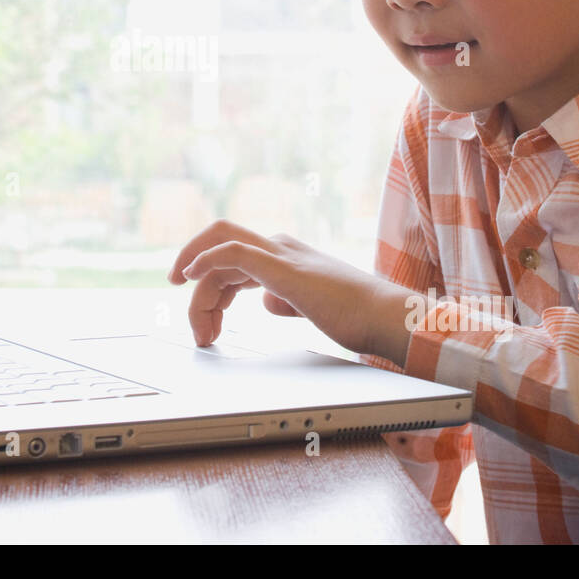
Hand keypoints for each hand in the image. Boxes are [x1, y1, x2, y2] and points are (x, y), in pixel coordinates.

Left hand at [166, 218, 402, 358]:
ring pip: (218, 252)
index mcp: (285, 255)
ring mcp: (281, 255)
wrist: (388, 318)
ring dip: (200, 293)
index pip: (231, 257)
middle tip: (195, 324)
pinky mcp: (284, 269)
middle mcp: (280, 247)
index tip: (202, 315)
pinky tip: (189, 279)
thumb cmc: (359, 317)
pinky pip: (232, 253)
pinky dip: (205, 261)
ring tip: (203, 331)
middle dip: (193, 278)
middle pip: (218, 249)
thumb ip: (286, 299)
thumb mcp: (311, 307)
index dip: (209, 283)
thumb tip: (268, 301)